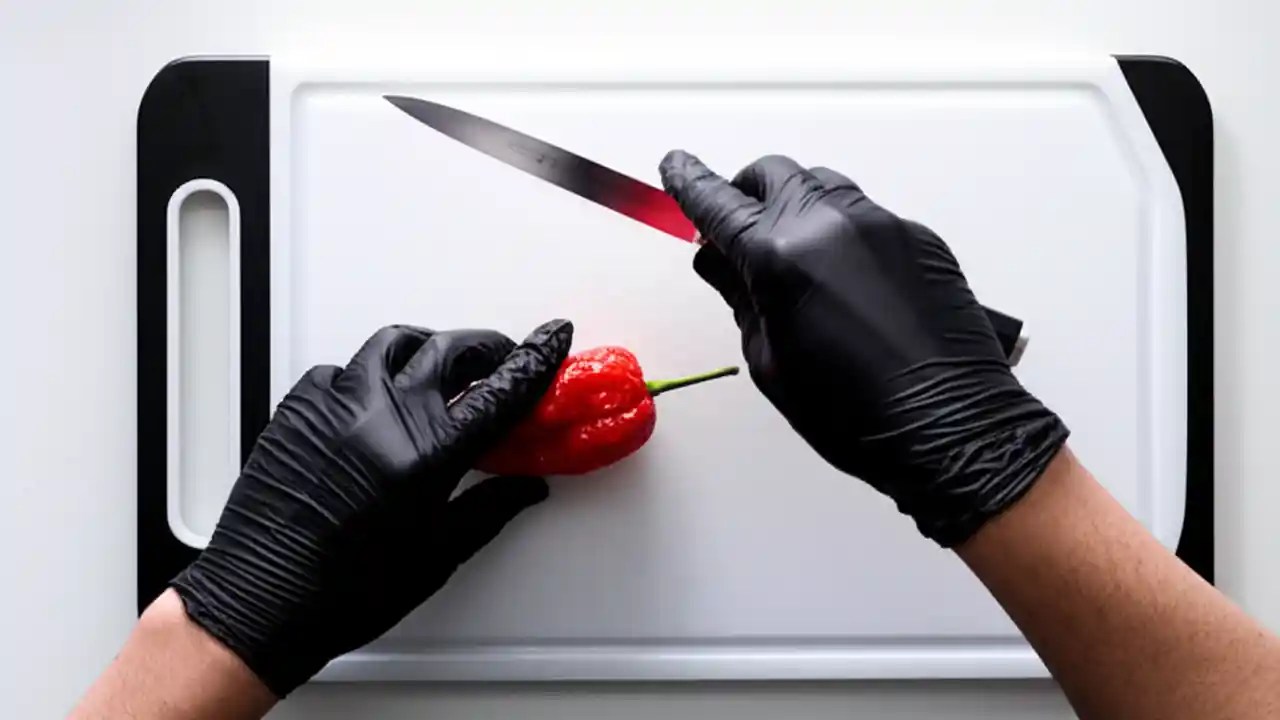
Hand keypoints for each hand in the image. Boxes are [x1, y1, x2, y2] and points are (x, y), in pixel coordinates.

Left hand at [171, 320, 573, 695]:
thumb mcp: (436, 555)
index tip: (551, 337)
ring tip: (437, 366)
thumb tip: (524, 489)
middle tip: (499, 358)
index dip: (534, 358)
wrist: (264, 599)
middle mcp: (382, 416)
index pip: (500, 389)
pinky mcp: (298, 408)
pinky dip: (368, 374)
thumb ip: (488, 509)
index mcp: (426, 455)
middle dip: (485, 347)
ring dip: (426, 348)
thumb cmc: (345, 591)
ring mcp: (336, 405)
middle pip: (449, 349)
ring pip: (393, 344)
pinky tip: (373, 398)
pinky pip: (342, 369)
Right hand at [659, 151, 1067, 545]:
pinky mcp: (917, 236)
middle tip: (737, 226)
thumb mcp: (771, 360)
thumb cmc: (857, 411)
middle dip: (746, 192)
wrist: (949, 423)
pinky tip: (847, 281)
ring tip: (794, 255)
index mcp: (779, 257)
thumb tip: (718, 261)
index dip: (689, 183)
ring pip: (822, 186)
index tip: (676, 166)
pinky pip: (865, 216)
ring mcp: (879, 225)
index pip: (717, 203)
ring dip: (796, 207)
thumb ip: (741, 297)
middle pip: (772, 175)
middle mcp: (829, 226)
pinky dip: (842, 234)